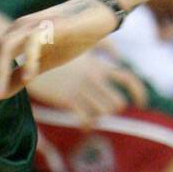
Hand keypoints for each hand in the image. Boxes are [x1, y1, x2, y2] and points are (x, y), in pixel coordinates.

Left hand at [0, 0, 115, 106]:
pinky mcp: (51, 25)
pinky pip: (33, 43)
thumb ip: (21, 76)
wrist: (99, 13)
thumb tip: (0, 94)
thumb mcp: (43, 63)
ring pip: (6, 48)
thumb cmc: (71, 38)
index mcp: (15, 38)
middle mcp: (19, 29)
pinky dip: (29, 61)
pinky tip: (30, 80)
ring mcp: (33, 25)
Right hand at [27, 50, 147, 118]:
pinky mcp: (67, 98)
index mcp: (98, 66)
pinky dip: (86, 126)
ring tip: (91, 119)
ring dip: (98, 118)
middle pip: (117, 103)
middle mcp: (93, 78)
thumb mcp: (81, 45)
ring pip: (102, 112)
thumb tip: (119, 56)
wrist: (29, 56)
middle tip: (105, 112)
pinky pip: (85, 119)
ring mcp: (81, 88)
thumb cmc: (54, 51)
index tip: (142, 104)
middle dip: (113, 109)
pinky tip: (83, 126)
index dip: (139, 93)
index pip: (127, 79)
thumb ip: (103, 47)